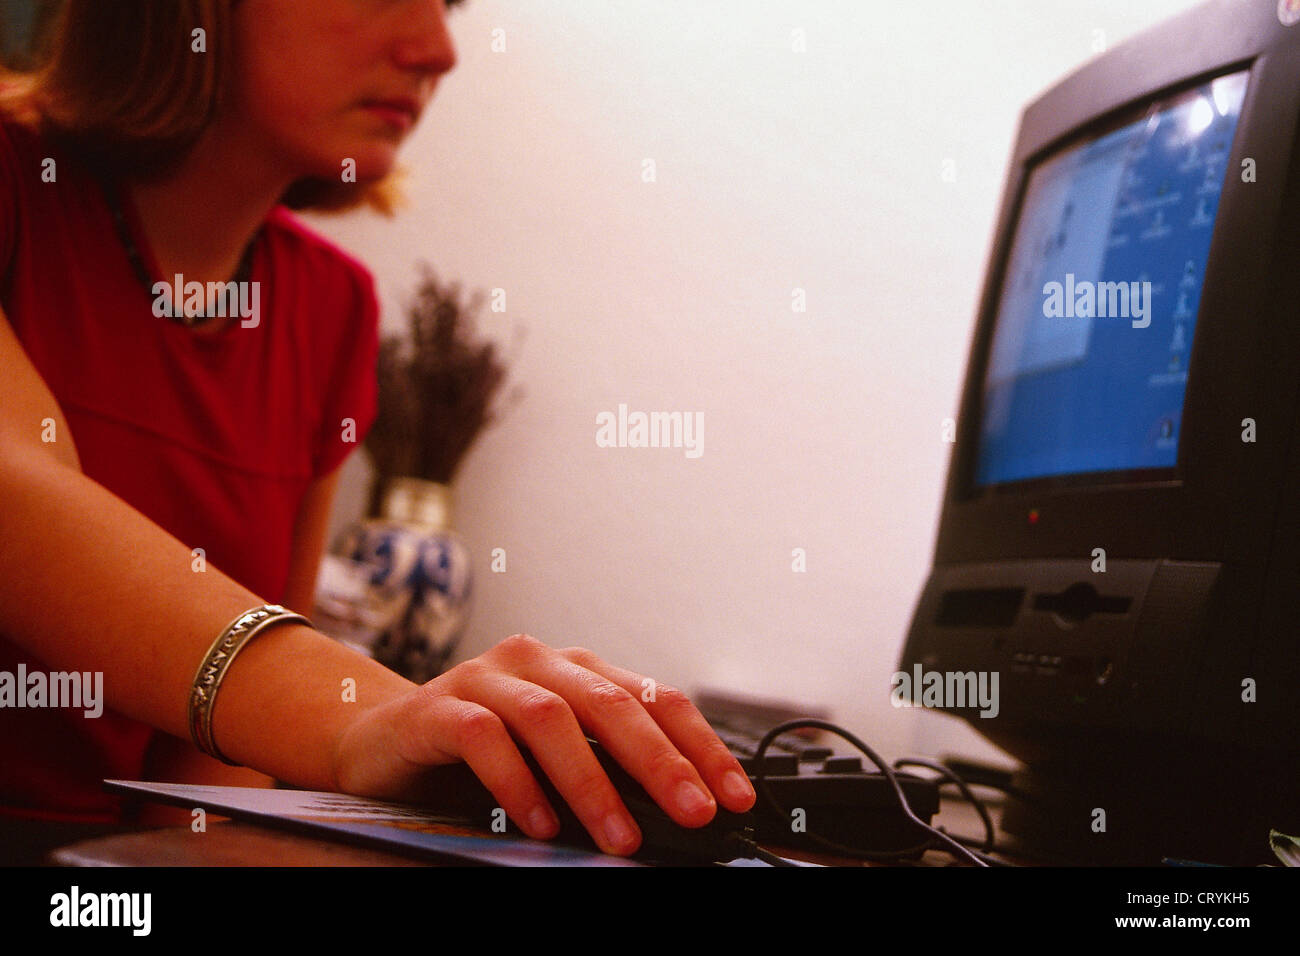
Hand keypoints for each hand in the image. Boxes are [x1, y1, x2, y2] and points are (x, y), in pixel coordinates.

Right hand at [331, 633, 756, 854]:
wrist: (382, 744)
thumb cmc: (480, 755)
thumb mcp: (554, 756)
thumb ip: (606, 768)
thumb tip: (678, 810)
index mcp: (578, 669)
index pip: (656, 698)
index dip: (700, 745)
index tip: (734, 794)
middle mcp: (537, 663)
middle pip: (612, 703)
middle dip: (661, 762)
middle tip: (695, 812)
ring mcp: (485, 678)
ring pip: (551, 718)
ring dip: (592, 783)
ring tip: (621, 838)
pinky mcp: (438, 706)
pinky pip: (484, 738)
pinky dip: (518, 783)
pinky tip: (540, 824)